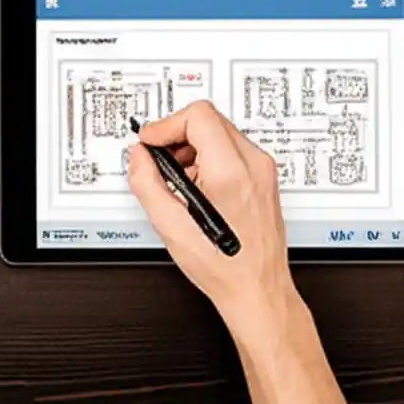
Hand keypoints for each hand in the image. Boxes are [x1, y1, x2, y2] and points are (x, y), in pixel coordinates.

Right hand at [127, 101, 297, 327]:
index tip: (151, 142)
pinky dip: (208, 156)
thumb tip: (139, 157)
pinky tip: (197, 185)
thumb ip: (147, 183)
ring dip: (192, 146)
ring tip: (179, 178)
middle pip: (208, 118)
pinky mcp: (264, 177)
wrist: (257, 288)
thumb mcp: (170, 226)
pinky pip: (232, 148)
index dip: (166, 125)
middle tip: (160, 159)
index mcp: (230, 173)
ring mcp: (263, 170)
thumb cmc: (223, 266)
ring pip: (220, 131)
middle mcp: (253, 165)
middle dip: (177, 134)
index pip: (198, 116)